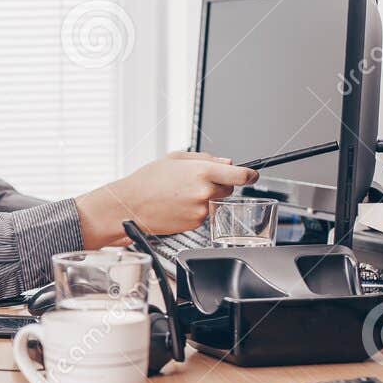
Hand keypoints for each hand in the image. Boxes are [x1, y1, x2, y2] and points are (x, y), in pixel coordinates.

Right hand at [75, 151, 256, 244]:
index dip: (250, 174)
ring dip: (207, 198)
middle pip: (230, 188)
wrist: (130, 205)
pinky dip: (197, 210)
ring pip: (216, 202)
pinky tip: (179, 205)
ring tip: (182, 194)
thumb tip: (227, 163)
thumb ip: (206, 158)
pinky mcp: (195, 224)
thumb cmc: (147, 180)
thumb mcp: (175, 158)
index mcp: (202, 171)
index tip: (253, 175)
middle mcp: (204, 192)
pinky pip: (205, 215)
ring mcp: (201, 210)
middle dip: (220, 184)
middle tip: (198, 182)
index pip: (240, 175)